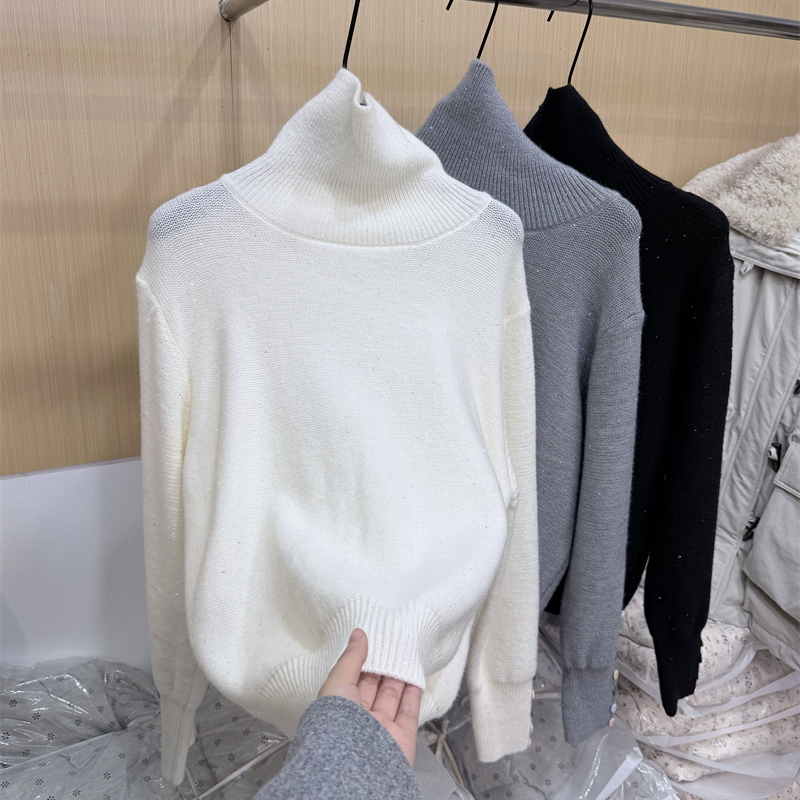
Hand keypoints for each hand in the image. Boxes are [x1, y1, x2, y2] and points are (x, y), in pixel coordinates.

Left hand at [318, 628, 421, 765]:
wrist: (353, 768)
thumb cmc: (335, 728)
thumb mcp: (337, 684)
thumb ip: (350, 659)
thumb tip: (358, 634)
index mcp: (339, 709)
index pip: (353, 680)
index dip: (363, 661)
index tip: (374, 641)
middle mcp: (359, 721)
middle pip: (375, 688)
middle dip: (384, 667)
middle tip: (392, 644)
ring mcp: (381, 730)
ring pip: (393, 698)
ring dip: (400, 676)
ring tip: (406, 653)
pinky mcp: (401, 738)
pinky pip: (409, 712)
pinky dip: (414, 694)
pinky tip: (416, 676)